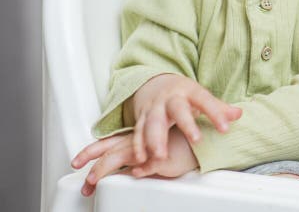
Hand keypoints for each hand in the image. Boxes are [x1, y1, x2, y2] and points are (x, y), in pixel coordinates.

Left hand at [71, 127, 198, 196]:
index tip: (75, 162)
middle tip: (84, 184)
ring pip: (123, 156)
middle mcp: (137, 144)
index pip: (106, 144)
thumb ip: (136, 160)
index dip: (89, 153)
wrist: (196, 141)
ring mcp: (149, 151)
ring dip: (106, 169)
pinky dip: (141, 168)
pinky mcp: (163, 158)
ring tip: (95, 181)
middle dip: (94, 169)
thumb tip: (124, 172)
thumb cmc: (174, 146)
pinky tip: (136, 174)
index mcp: (132, 141)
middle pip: (109, 154)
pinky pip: (150, 163)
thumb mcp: (150, 151)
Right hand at [129, 73, 241, 163]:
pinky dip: (138, 145)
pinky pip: (138, 131)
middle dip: (186, 124)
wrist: (155, 83)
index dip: (215, 114)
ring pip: (153, 122)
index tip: (225, 129)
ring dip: (155, 139)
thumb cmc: (183, 94)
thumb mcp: (200, 96)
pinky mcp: (141, 117)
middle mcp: (171, 98)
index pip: (205, 100)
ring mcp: (155, 107)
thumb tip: (239, 114)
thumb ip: (219, 107)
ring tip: (160, 156)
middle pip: (178, 109)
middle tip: (196, 140)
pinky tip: (141, 159)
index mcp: (190, 91)